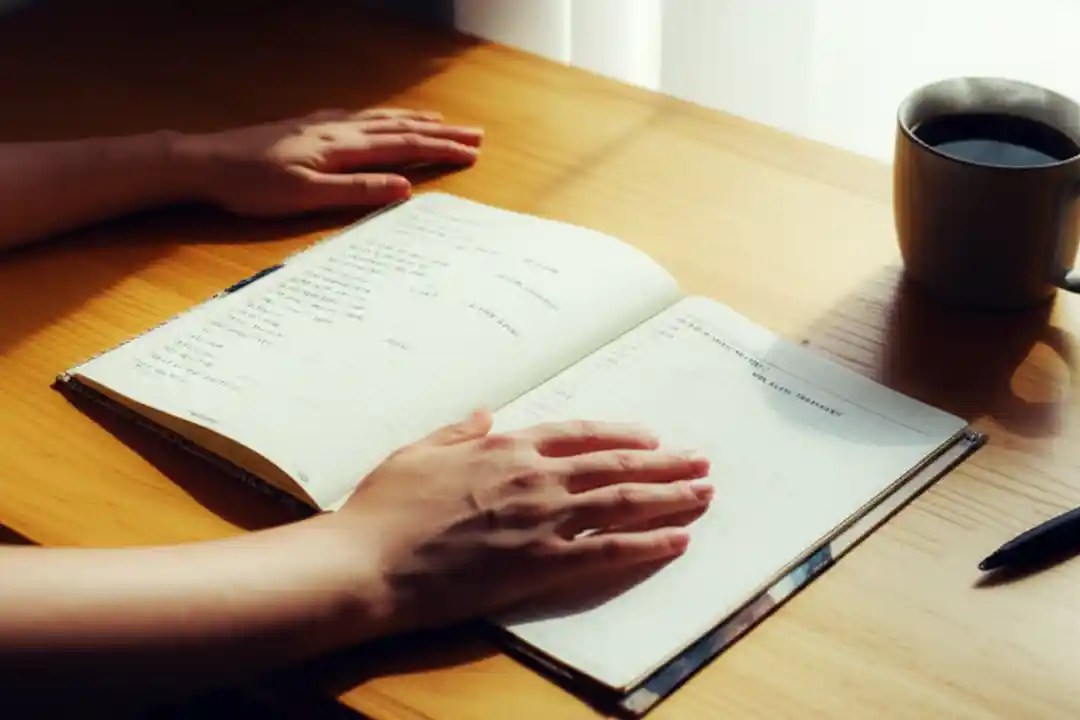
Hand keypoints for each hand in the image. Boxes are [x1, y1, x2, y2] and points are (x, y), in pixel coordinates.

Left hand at [172, 108, 481, 215]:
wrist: (203, 162)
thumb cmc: (251, 186)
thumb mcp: (306, 196)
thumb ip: (357, 190)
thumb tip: (404, 187)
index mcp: (342, 147)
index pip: (403, 146)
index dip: (440, 149)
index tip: (472, 152)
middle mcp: (337, 130)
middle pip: (399, 128)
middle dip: (439, 132)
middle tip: (474, 135)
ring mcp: (321, 126)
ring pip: (379, 119)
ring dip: (414, 122)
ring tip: (440, 122)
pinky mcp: (305, 128)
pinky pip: (358, 118)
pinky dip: (382, 118)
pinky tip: (380, 119)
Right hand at [333, 409, 713, 632]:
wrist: (372, 562)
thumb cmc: (386, 507)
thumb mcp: (418, 452)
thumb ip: (458, 432)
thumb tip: (484, 413)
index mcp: (506, 447)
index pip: (580, 435)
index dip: (621, 436)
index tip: (651, 438)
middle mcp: (535, 477)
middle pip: (615, 466)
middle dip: (664, 464)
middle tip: (700, 461)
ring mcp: (543, 521)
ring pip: (623, 503)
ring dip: (670, 497)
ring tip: (705, 493)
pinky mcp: (542, 564)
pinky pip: (608, 551)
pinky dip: (648, 544)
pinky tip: (678, 541)